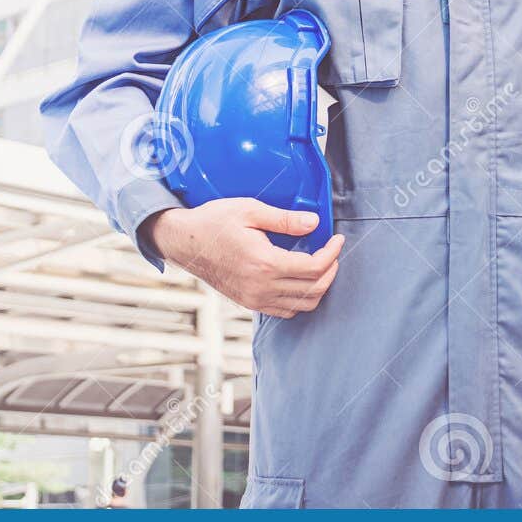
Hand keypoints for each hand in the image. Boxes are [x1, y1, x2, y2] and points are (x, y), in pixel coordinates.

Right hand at [145, 198, 343, 318]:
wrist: (185, 242)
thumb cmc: (214, 222)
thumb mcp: (250, 210)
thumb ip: (285, 219)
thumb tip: (315, 223)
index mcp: (264, 263)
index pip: (313, 268)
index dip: (332, 254)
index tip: (337, 240)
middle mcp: (261, 287)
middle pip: (313, 290)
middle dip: (331, 271)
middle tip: (333, 253)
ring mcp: (254, 298)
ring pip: (302, 305)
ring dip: (319, 288)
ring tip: (322, 267)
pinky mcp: (249, 302)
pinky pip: (284, 311)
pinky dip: (300, 299)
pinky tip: (301, 281)